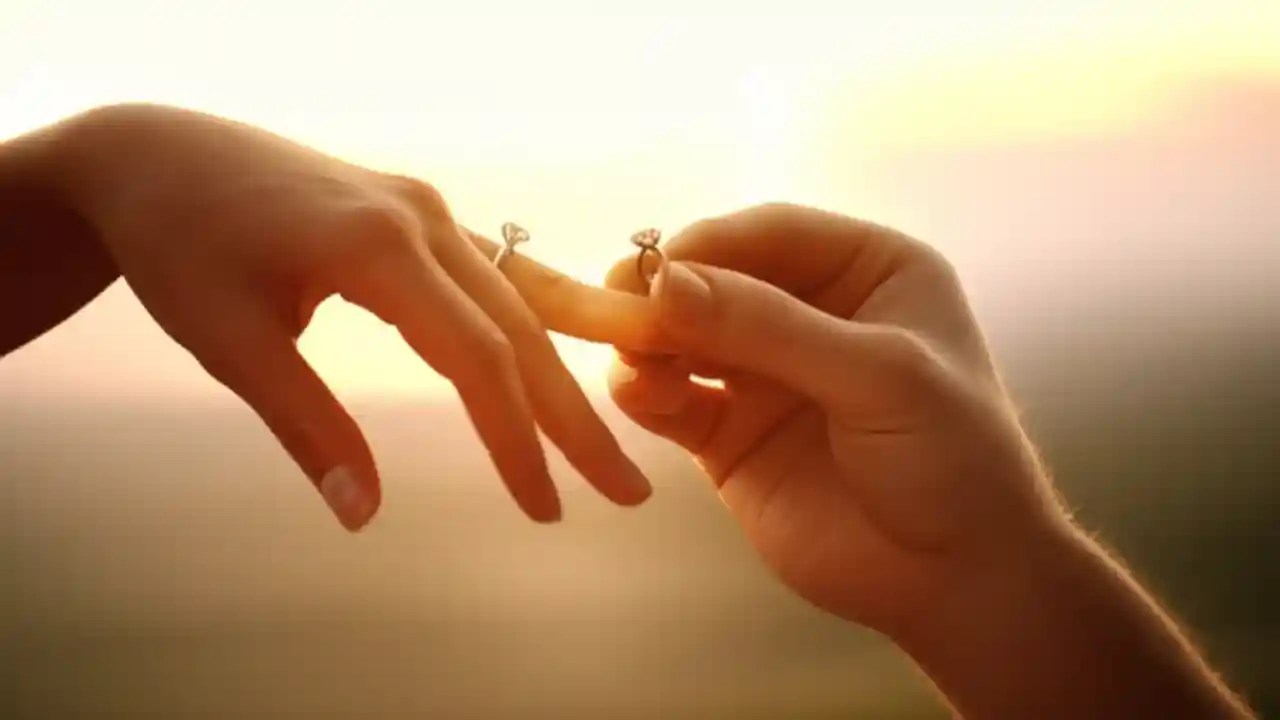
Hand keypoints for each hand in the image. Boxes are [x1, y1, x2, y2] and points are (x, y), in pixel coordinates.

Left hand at [47, 103, 650, 529]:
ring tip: (607, 441)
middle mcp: (424, 218)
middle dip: (574, 418)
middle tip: (626, 491)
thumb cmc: (179, 244)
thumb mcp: (228, 341)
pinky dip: (536, 327)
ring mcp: (427, 208)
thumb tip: (363, 514)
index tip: (545, 508)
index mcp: (380, 246)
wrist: (156, 154)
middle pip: (522, 330)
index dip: (516, 441)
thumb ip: (305, 425)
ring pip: (519, 302)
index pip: (477, 358)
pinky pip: (497, 276)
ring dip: (565, 375)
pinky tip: (564, 359)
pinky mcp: (418, 212)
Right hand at [606, 204, 1060, 634]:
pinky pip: (676, 401)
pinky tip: (636, 395)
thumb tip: (662, 282)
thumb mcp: (878, 376)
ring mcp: (766, 375)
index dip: (711, 245)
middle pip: (719, 281)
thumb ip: (770, 327)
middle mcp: (812, 312)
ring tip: (630, 357)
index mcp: (867, 271)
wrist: (960, 580)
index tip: (654, 265)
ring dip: (650, 342)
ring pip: (687, 338)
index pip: (773, 234)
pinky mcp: (731, 436)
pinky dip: (647, 394)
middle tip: (616, 304)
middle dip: (669, 294)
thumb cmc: (951, 458)